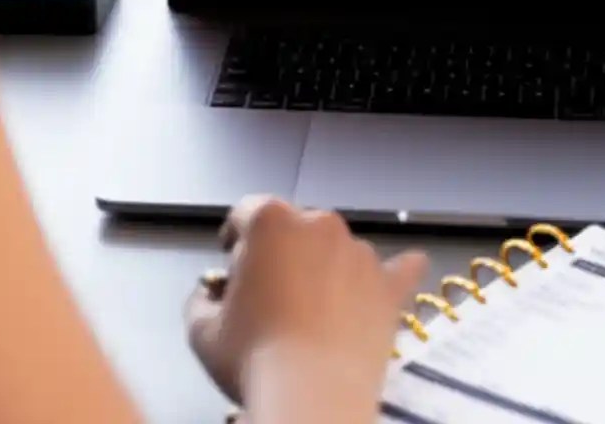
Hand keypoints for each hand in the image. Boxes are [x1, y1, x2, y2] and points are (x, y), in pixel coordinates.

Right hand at [185, 198, 427, 422]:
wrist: (313, 391)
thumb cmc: (253, 355)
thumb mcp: (201, 329)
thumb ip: (202, 298)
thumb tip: (212, 293)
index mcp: (269, 221)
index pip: (245, 212)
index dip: (234, 238)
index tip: (233, 265)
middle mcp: (320, 224)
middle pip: (295, 226)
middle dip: (281, 252)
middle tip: (270, 295)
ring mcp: (361, 252)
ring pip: (339, 248)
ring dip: (326, 266)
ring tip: (315, 310)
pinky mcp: (389, 284)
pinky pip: (400, 267)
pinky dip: (396, 271)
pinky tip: (403, 270)